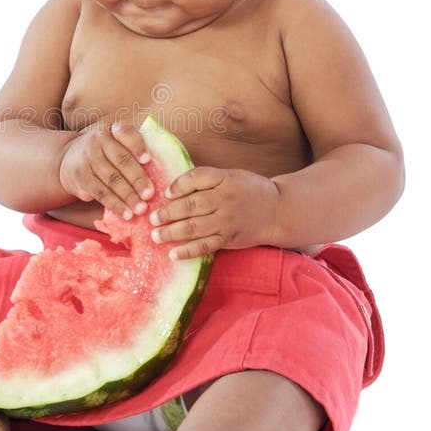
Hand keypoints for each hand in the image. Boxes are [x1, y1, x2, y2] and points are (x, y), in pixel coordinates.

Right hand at [58, 121, 155, 218]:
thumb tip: (165, 169)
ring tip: (141, 208)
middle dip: (137, 178)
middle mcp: (98, 140)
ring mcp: (88, 158)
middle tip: (150, 194)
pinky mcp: (81, 177)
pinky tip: (126, 213)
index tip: (148, 159)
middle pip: (121, 160)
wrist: (69, 160)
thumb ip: (135, 150)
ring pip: (111, 179)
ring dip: (128, 196)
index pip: (125, 133)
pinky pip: (101, 192)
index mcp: (112, 129)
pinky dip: (115, 204)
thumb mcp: (116, 143)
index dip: (137, 146)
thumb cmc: (105, 153)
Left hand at [148, 166, 279, 258]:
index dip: (178, 185)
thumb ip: (207, 180)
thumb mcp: (231, 176)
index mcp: (225, 179)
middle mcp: (225, 198)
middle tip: (151, 218)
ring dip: (172, 232)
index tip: (165, 194)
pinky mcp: (229, 238)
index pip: (197, 177)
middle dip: (168, 212)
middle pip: (191, 204)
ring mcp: (227, 220)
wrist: (279, 210)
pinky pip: (205, 246)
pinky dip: (188, 251)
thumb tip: (174, 189)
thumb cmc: (250, 190)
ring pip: (194, 227)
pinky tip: (173, 254)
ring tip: (156, 236)